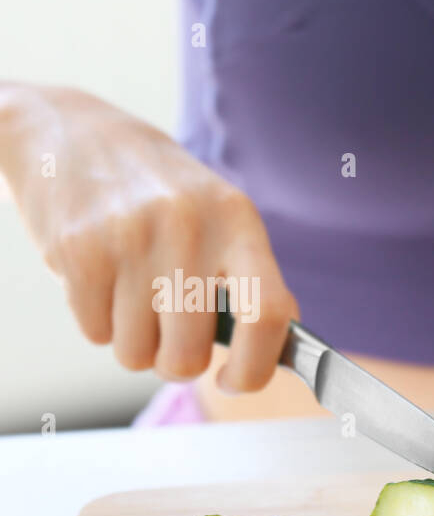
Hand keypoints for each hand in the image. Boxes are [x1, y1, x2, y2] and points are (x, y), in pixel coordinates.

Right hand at [0, 84, 295, 388]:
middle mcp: (188, 228)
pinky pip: (96, 335)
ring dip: (135, 341)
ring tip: (133, 294)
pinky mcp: (79, 252)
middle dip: (177, 361)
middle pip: (188, 355)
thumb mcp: (222, 216)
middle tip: (170, 333)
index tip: (235, 381)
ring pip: (137, 354)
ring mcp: (130, 238)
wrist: (71, 134)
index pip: (267, 313)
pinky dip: (99, 322)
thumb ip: (252, 278)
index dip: (255, 369)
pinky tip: (102, 279)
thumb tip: (279, 348)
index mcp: (238, 222)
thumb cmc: (162, 192)